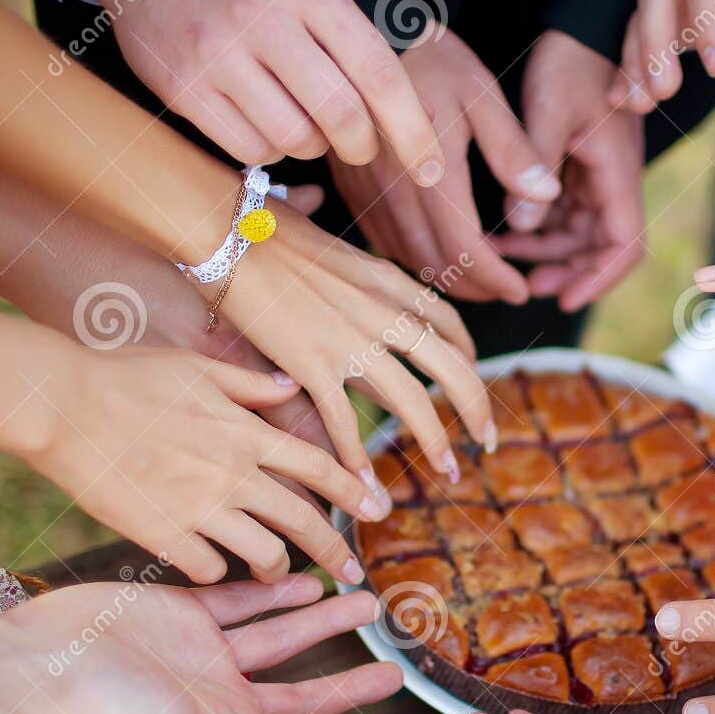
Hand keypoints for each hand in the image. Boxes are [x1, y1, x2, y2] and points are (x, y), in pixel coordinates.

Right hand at [15, 574, 401, 713]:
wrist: (44, 665)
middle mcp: (223, 700)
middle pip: (302, 696)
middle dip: (349, 686)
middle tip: (394, 670)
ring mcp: (204, 656)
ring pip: (281, 638)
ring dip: (322, 624)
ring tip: (364, 605)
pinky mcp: (183, 614)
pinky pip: (240, 601)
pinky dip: (273, 592)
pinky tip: (305, 581)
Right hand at [26, 347, 385, 584]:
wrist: (62, 404)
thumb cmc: (125, 377)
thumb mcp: (197, 367)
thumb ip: (249, 384)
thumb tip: (290, 386)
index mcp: (247, 432)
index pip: (321, 467)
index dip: (353, 492)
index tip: (376, 512)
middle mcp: (234, 473)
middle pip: (304, 521)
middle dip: (334, 551)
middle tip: (352, 574)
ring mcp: (201, 507)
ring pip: (265, 555)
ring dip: (277, 569)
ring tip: (277, 573)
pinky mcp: (164, 536)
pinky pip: (209, 570)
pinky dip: (216, 573)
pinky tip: (212, 567)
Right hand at [50, 0, 442, 176]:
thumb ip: (353, 46)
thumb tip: (406, 125)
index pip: (380, 75)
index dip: (413, 132)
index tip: (431, 169)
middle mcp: (264, 19)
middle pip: (342, 118)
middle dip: (362, 146)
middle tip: (359, 144)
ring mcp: (219, 56)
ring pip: (296, 140)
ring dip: (312, 145)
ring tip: (300, 117)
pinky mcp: (184, 89)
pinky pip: (251, 150)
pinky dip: (270, 149)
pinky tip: (263, 120)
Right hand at [222, 201, 493, 480]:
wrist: (227, 229)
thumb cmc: (267, 231)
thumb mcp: (335, 249)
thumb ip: (357, 278)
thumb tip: (361, 285)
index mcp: (388, 280)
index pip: (449, 323)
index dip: (469, 358)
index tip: (473, 382)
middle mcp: (382, 310)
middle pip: (451, 367)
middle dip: (476, 408)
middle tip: (488, 439)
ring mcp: (350, 337)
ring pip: (413, 400)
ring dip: (436, 442)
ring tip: (450, 471)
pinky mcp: (312, 361)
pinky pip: (344, 419)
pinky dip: (356, 456)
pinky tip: (366, 484)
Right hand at [330, 30, 559, 303]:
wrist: (370, 30)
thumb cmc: (432, 56)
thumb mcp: (483, 95)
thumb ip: (514, 151)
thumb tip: (547, 197)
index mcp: (431, 171)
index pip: (464, 250)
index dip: (495, 279)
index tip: (521, 287)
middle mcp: (392, 189)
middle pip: (434, 264)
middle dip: (475, 287)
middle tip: (506, 289)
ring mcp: (366, 190)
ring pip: (406, 257)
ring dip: (445, 277)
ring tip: (479, 277)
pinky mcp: (352, 185)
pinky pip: (381, 240)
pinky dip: (414, 257)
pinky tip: (438, 253)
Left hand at [493, 31, 645, 311]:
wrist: (578, 21)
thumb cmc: (570, 59)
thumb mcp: (549, 111)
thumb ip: (534, 169)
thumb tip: (523, 226)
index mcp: (617, 173)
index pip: (624, 245)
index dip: (598, 279)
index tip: (565, 301)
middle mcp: (612, 179)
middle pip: (598, 245)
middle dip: (563, 270)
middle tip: (522, 286)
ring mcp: (596, 172)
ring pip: (577, 230)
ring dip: (544, 250)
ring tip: (501, 257)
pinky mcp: (578, 163)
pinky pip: (562, 208)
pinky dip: (537, 224)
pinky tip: (504, 230)